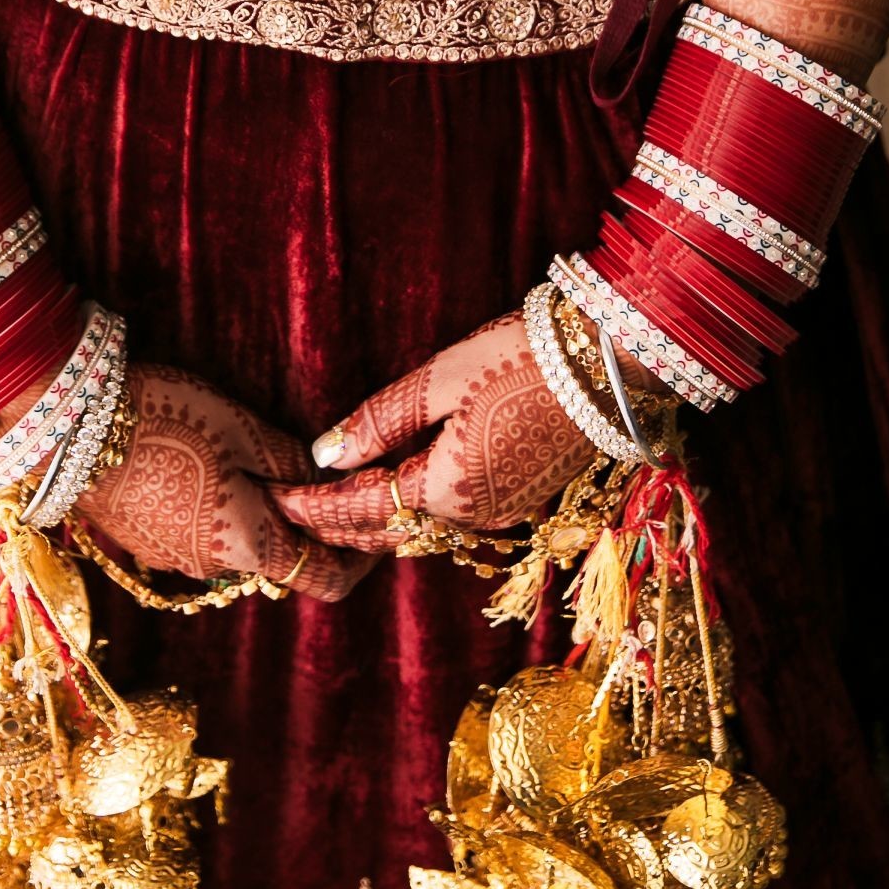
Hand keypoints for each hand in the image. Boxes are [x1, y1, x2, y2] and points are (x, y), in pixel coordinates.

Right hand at [75, 366, 368, 600]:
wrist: (65, 423)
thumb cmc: (164, 417)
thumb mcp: (242, 427)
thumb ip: (290, 462)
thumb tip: (327, 482)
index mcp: (248, 544)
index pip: (325, 580)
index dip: (361, 560)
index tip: (377, 525)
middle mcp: (211, 566)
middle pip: (279, 557)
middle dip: (304, 522)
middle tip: (321, 471)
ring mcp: (170, 558)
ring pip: (235, 542)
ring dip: (255, 510)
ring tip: (256, 452)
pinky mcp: (139, 540)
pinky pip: (195, 531)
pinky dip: (214, 506)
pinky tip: (204, 458)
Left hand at [274, 315, 594, 554]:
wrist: (614, 360)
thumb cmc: (523, 357)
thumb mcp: (439, 378)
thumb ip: (379, 421)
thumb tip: (324, 454)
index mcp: (449, 489)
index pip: (362, 508)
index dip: (314, 506)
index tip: (274, 499)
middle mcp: (476, 516)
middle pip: (389, 531)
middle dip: (336, 525)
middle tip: (288, 512)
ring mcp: (505, 512)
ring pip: (421, 528)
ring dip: (374, 521)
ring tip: (327, 507)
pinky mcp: (524, 498)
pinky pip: (452, 517)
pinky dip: (414, 511)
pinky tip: (392, 492)